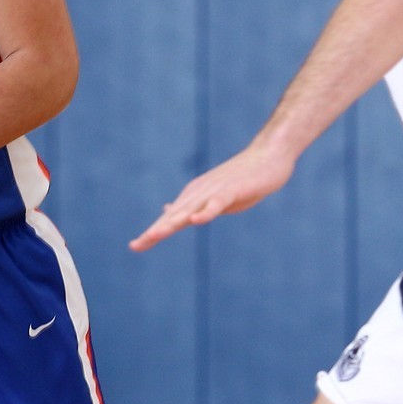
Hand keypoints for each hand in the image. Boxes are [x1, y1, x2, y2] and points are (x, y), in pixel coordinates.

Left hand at [129, 143, 295, 251]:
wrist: (267, 156)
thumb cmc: (242, 180)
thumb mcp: (213, 198)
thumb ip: (191, 207)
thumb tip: (167, 212)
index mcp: (193, 197)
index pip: (170, 219)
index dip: (153, 233)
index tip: (135, 247)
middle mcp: (199, 193)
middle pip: (174, 216)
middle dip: (156, 231)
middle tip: (136, 245)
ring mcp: (214, 191)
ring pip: (190, 210)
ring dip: (173, 223)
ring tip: (155, 235)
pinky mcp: (232, 190)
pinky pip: (217, 203)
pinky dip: (207, 212)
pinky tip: (196, 221)